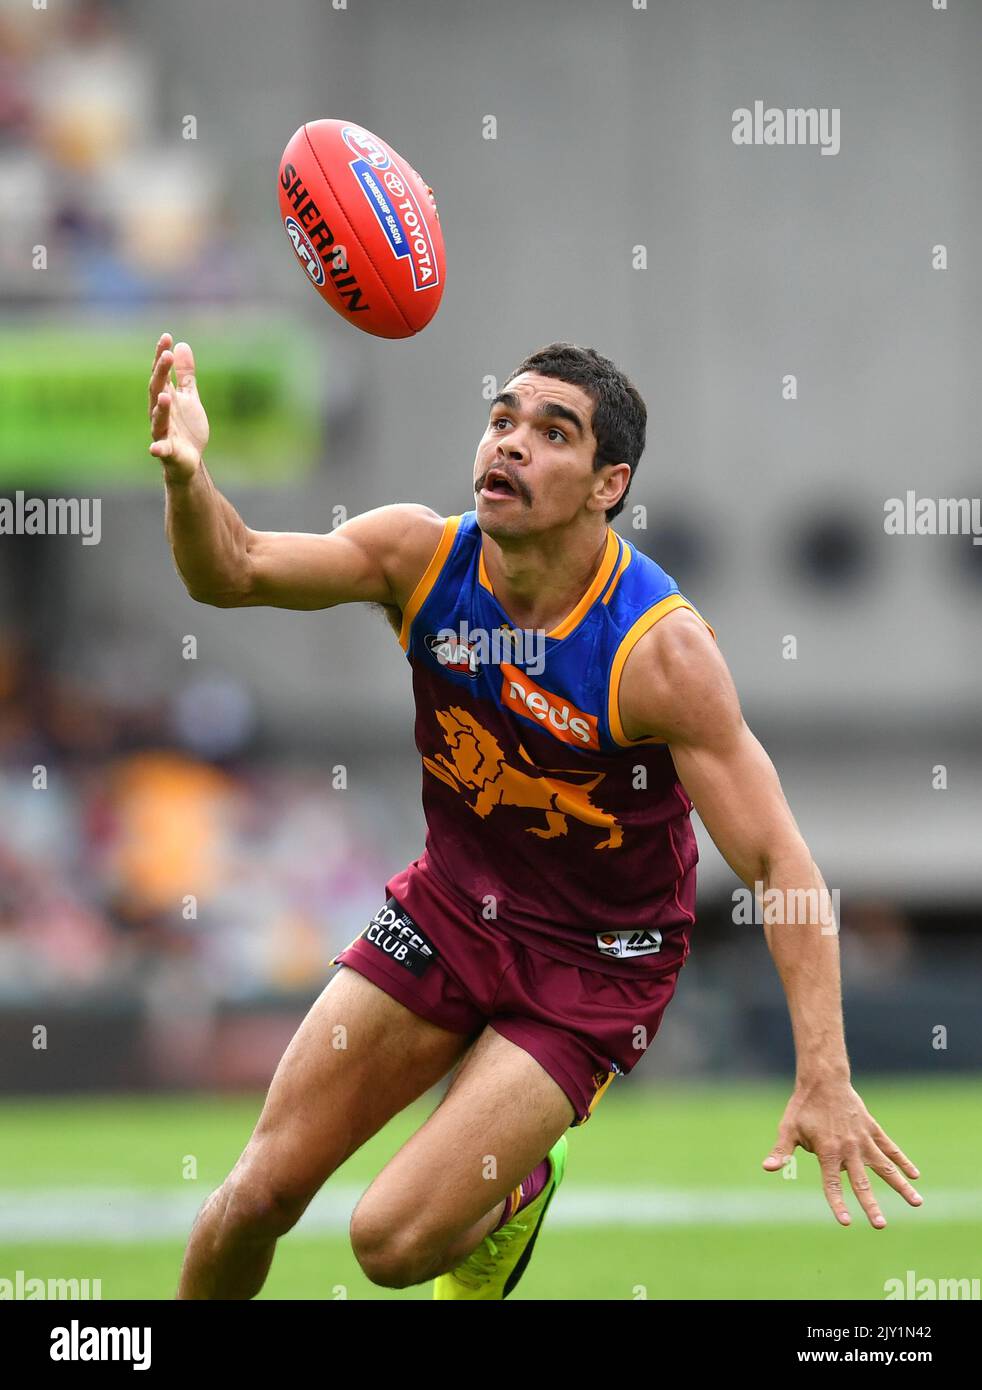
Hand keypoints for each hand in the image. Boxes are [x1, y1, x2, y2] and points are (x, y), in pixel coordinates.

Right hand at [148, 333, 209, 479]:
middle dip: (161, 374)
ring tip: (164, 395)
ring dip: (160, 407)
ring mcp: (162, 432)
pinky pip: (161, 449)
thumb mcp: (189, 397)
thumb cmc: (186, 427)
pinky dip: (158, 449)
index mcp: (165, 397)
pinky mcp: (168, 451)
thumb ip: (185, 374)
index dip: (162, 356)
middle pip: (157, 390)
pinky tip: (154, 448)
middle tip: (166, 356)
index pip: (161, 374)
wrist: (189, 459)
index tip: (166, 337)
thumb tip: (181, 345)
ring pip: (158, 418)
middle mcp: (159, 412)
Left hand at [762, 1079, 921, 1227]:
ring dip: (901, 1186)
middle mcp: (849, 1149)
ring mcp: (864, 1139)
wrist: (823, 1079)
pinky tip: (915, 1176)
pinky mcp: (872, 1129)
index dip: (838, 1204)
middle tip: (880, 1225)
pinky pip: (890, 1148)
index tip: (846, 1222)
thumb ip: (781, 1151)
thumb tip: (766, 1168)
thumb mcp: (788, 1129)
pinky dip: (903, 1161)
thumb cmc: (803, 1106)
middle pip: (862, 1182)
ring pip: (886, 1167)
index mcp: (828, 1152)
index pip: (833, 1184)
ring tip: (917, 1203)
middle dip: (871, 1205)